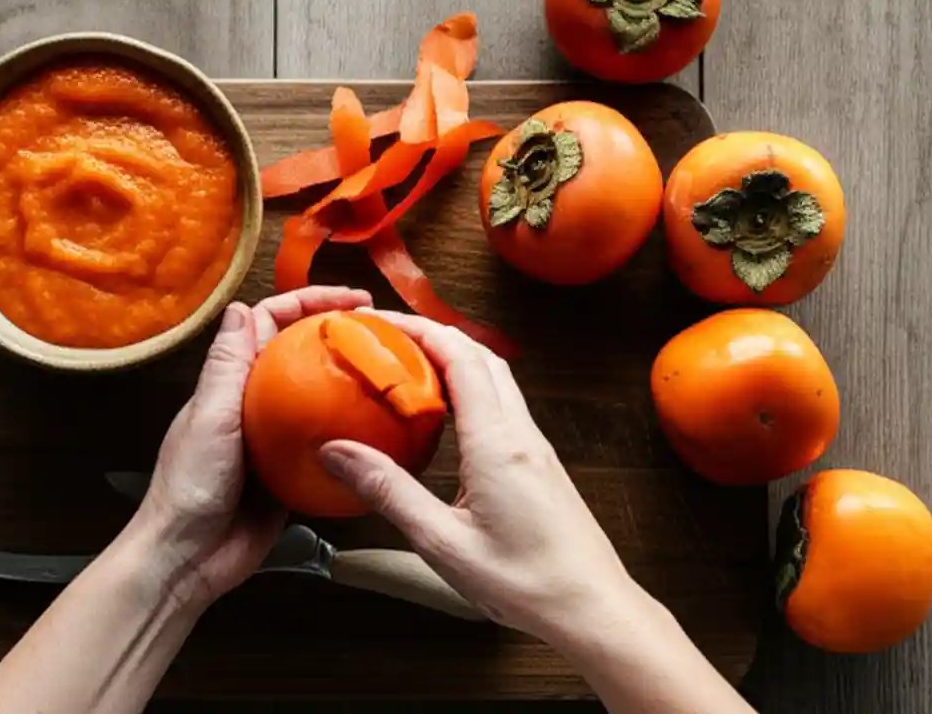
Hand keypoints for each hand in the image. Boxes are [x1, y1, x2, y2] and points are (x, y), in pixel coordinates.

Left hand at [135, 287, 372, 611]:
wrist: (189, 557)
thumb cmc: (190, 485)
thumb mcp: (210, 417)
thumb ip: (226, 366)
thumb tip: (241, 308)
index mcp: (232, 381)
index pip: (272, 322)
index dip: (309, 302)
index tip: (353, 301)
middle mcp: (255, 403)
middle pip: (302, 354)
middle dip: (339, 337)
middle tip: (385, 335)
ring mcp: (276, 439)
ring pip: (319, 399)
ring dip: (350, 385)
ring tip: (391, 378)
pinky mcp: (293, 474)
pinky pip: (327, 447)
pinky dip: (351, 437)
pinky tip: (381, 435)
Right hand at [317, 310, 638, 642]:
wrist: (593, 608)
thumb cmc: (526, 582)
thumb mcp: (443, 542)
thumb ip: (388, 491)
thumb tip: (338, 452)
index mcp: (498, 442)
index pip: (458, 356)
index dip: (415, 329)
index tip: (376, 322)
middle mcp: (520, 433)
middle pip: (478, 357)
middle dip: (430, 335)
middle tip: (385, 338)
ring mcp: (534, 447)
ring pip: (494, 379)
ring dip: (452, 360)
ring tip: (407, 368)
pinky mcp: (538, 465)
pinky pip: (502, 407)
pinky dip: (468, 391)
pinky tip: (443, 416)